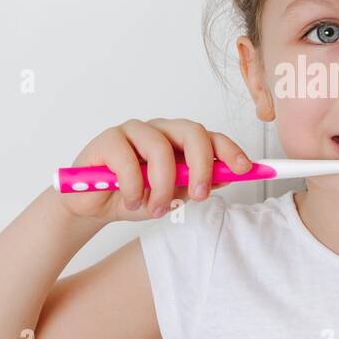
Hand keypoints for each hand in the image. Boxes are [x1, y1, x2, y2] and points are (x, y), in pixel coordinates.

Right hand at [58, 118, 252, 223]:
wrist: (93, 206)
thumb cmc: (134, 196)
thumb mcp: (172, 197)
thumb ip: (195, 185)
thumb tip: (226, 177)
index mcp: (179, 141)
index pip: (210, 138)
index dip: (230, 150)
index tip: (245, 169)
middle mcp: (160, 130)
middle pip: (192, 132)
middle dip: (202, 166)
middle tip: (200, 194)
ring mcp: (134, 131)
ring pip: (160, 149)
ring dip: (163, 186)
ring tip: (156, 208)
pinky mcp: (108, 139)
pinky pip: (128, 161)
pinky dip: (133, 188)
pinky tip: (130, 201)